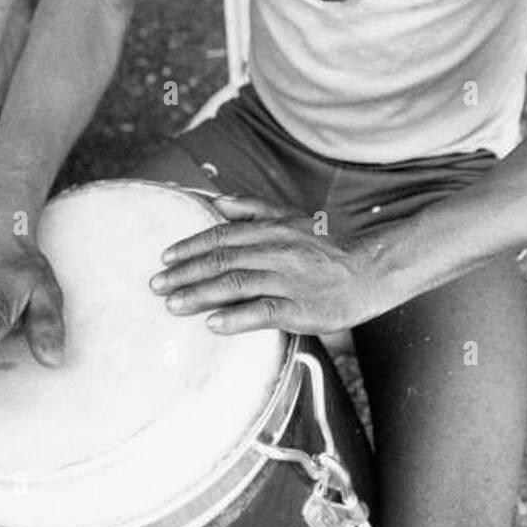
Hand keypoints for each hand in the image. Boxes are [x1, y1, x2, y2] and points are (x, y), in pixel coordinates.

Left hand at [150, 195, 385, 335]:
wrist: (370, 272)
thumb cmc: (326, 248)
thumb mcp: (292, 219)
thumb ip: (254, 209)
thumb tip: (216, 202)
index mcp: (273, 229)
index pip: (223, 234)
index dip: (191, 245)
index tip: (165, 257)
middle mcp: (278, 251)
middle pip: (222, 259)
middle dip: (185, 272)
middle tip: (156, 284)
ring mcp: (289, 281)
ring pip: (236, 284)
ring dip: (200, 294)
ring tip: (172, 305)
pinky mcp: (302, 309)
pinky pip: (263, 312)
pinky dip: (235, 317)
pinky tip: (213, 324)